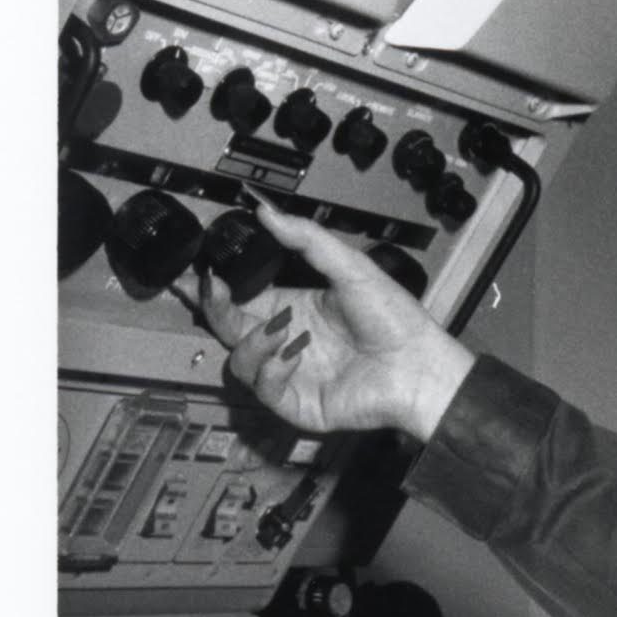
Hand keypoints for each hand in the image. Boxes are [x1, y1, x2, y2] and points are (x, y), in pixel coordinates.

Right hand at [198, 198, 473, 442]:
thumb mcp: (350, 266)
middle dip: (215, 308)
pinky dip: (273, 369)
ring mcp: (290, 374)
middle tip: (213, 290)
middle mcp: (287, 341)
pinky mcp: (298, 404)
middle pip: (230, 328)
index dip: (216, 289)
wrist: (419, 365)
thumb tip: (268, 213)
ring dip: (251, 340)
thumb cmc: (395, 320)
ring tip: (280, 327)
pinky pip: (265, 389)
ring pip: (240, 360)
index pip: (241, 300)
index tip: (197, 274)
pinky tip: (295, 353)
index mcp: (294, 309)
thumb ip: (307, 239)